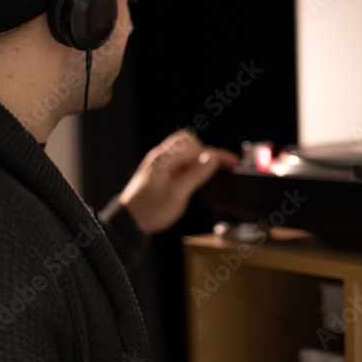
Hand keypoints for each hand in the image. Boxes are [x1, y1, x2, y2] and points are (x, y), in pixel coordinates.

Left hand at [120, 129, 238, 234]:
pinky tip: (193, 175)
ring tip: (207, 171)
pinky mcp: (158, 169)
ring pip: (183, 147)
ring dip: (197, 156)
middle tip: (219, 167)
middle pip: (189, 141)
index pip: (197, 149)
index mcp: (165, 159)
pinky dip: (189, 162)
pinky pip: (177, 157)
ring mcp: (158, 161)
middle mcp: (161, 155)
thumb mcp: (177, 195)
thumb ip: (195, 175)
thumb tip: (212, 158)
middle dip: (206, 151)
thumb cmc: (151, 210)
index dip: (217, 155)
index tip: (232, 162)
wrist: (129, 220)